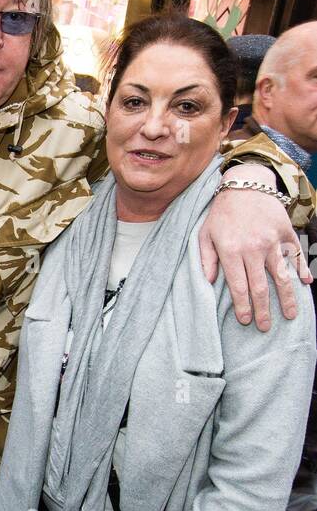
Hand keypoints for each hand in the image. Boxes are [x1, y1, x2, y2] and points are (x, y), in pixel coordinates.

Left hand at [199, 179, 311, 330]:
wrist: (245, 183)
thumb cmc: (221, 213)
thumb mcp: (204, 234)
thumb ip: (206, 260)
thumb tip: (207, 284)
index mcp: (232, 250)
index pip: (239, 286)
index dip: (243, 306)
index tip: (245, 320)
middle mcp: (253, 248)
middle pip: (261, 287)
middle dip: (263, 310)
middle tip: (264, 327)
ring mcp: (272, 240)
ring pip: (281, 275)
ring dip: (287, 298)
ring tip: (290, 316)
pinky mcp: (286, 232)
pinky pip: (296, 255)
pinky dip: (302, 270)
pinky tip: (306, 284)